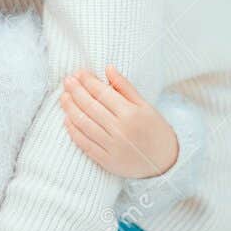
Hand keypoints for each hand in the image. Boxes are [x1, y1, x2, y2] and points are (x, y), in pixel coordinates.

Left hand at [61, 66, 178, 178]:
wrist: (166, 162)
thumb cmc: (155, 129)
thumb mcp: (145, 106)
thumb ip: (125, 87)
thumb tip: (108, 68)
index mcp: (131, 114)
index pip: (102, 93)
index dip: (88, 81)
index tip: (78, 73)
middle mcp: (120, 130)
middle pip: (90, 107)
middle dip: (75, 91)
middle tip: (67, 81)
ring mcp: (112, 147)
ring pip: (84, 124)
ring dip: (70, 108)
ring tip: (63, 97)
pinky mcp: (106, 161)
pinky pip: (84, 144)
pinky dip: (73, 131)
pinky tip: (67, 119)